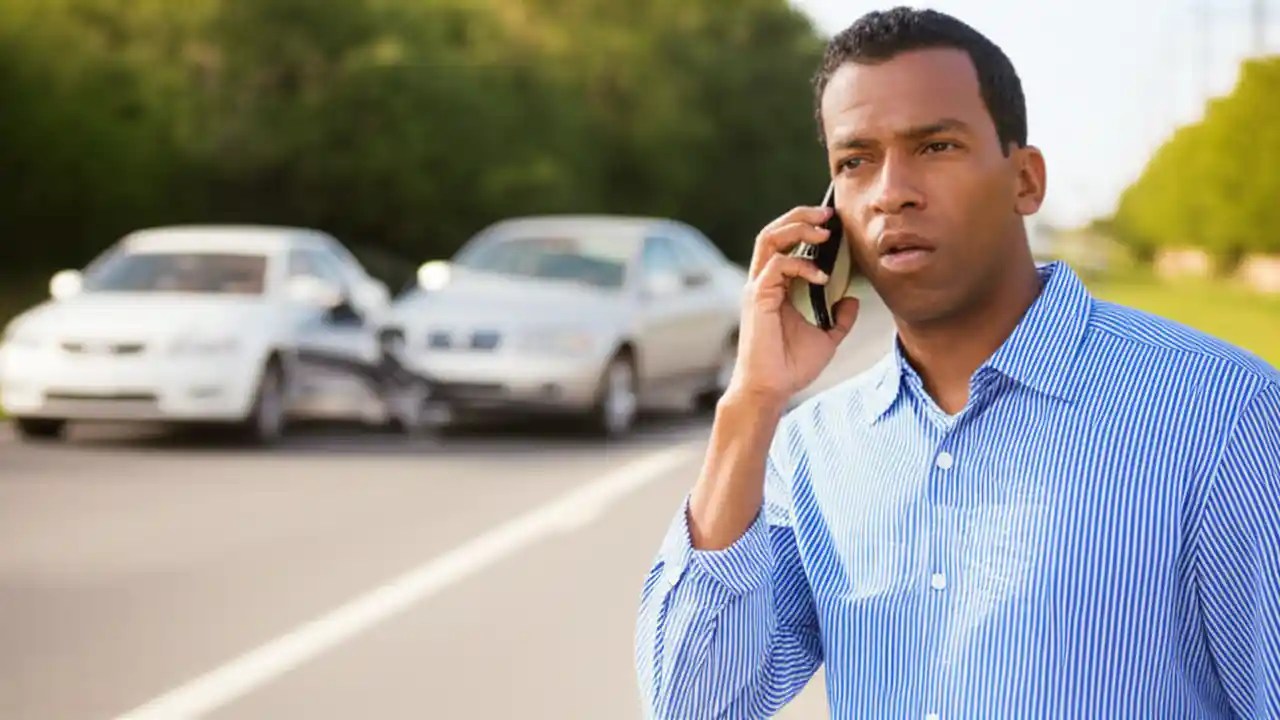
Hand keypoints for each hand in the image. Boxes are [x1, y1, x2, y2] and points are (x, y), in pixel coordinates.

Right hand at [726, 205, 859, 406]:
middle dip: (800, 216)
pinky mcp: (758, 297)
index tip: (832, 222)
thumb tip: (853, 300)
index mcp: (775, 287)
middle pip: (773, 232)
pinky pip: (777, 265)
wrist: (771, 389)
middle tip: (829, 214)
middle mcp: (763, 282)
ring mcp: (757, 288)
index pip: (784, 243)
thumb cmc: (790, 367)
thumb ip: (839, 319)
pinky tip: (822, 276)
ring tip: (823, 230)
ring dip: (797, 228)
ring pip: (769, 239)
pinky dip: (801, 264)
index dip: (805, 226)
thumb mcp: (826, 338)